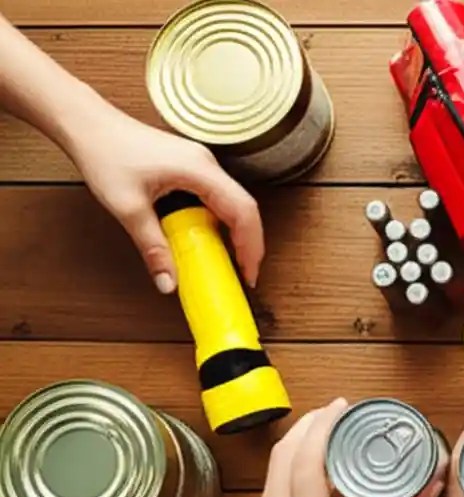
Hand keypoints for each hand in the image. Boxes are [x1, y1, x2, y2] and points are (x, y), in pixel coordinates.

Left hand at [67, 107, 262, 292]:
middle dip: (248, 244)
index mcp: (199, 170)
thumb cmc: (104, 151)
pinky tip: (208, 238)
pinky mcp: (192, 168)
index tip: (248, 272)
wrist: (87, 125)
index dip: (251, 245)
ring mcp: (201, 165)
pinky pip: (217, 198)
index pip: (243, 210)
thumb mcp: (127, 208)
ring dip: (235, 233)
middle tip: (243, 273)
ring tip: (229, 260)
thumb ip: (152, 247)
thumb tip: (168, 280)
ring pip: (233, 203)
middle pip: (244, 208)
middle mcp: (206, 164)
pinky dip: (220, 222)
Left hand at [225, 398, 442, 496]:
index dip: (324, 424)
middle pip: (284, 453)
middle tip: (339, 411)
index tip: (344, 406)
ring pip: (274, 469)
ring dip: (298, 444)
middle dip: (309, 424)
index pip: (307, 458)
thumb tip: (432, 492)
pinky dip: (291, 467)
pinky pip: (272, 488)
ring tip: (329, 433)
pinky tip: (314, 470)